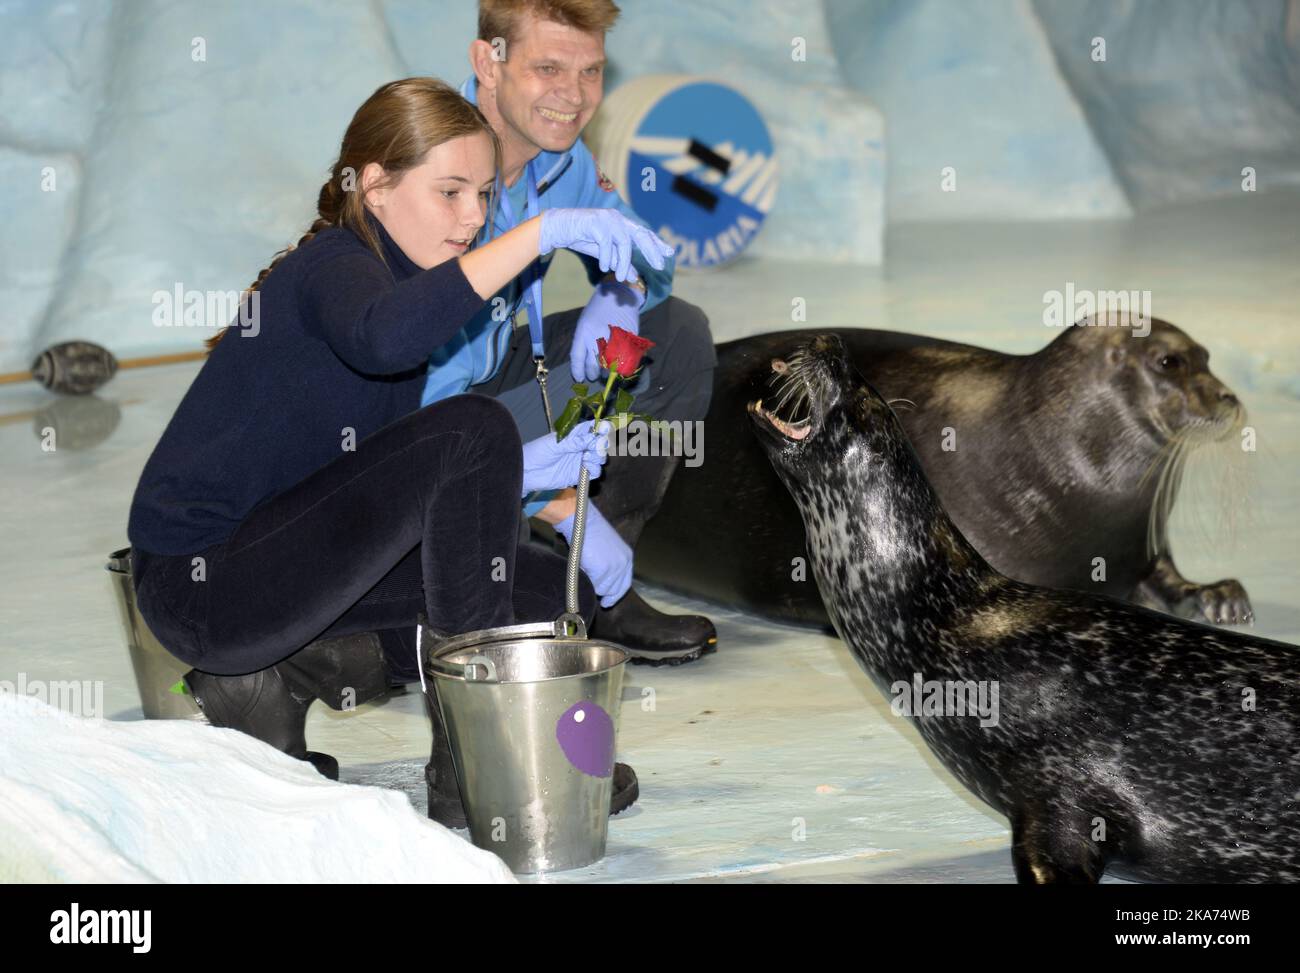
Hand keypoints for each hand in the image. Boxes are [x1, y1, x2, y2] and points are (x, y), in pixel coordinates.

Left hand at [521, 420, 609, 495]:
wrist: (527, 472)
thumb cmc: (536, 453)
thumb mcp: (554, 444)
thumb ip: (573, 442)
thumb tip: (592, 438)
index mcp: (573, 435)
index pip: (591, 428)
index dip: (600, 428)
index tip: (604, 430)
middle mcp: (579, 447)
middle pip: (599, 443)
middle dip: (601, 444)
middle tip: (594, 447)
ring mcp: (579, 461)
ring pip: (599, 458)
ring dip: (598, 457)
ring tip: (586, 458)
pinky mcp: (578, 474)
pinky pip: (594, 472)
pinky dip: (594, 469)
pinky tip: (586, 467)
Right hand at [538, 209, 673, 283]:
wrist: (559, 227)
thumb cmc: (582, 237)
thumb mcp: (605, 254)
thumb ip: (620, 262)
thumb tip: (635, 277)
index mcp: (622, 224)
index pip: (644, 233)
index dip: (656, 243)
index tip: (669, 253)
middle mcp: (618, 218)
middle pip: (640, 234)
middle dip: (651, 250)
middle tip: (660, 266)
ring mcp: (607, 219)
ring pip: (623, 242)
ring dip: (623, 262)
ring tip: (620, 278)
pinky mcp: (595, 222)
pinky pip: (606, 243)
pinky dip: (606, 257)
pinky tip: (602, 267)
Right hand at [555, 502, 632, 607]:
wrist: (582, 521)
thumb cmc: (590, 530)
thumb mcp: (608, 547)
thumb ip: (610, 563)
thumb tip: (602, 581)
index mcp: (627, 557)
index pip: (625, 583)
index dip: (616, 594)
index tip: (608, 601)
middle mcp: (624, 563)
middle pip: (615, 589)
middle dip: (606, 595)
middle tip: (599, 601)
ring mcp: (614, 568)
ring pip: (603, 590)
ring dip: (594, 585)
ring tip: (586, 574)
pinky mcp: (603, 571)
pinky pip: (594, 585)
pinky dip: (586, 581)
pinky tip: (583, 570)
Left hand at [570, 279, 643, 382]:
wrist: (618, 294)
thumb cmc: (598, 311)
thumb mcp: (585, 323)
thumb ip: (583, 342)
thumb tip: (584, 366)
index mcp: (583, 330)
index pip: (577, 357)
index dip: (578, 371)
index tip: (580, 378)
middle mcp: (597, 335)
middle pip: (593, 365)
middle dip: (593, 374)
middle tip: (594, 376)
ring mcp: (613, 338)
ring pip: (609, 366)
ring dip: (607, 373)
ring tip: (606, 372)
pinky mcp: (628, 339)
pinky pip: (624, 360)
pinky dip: (621, 367)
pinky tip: (619, 366)